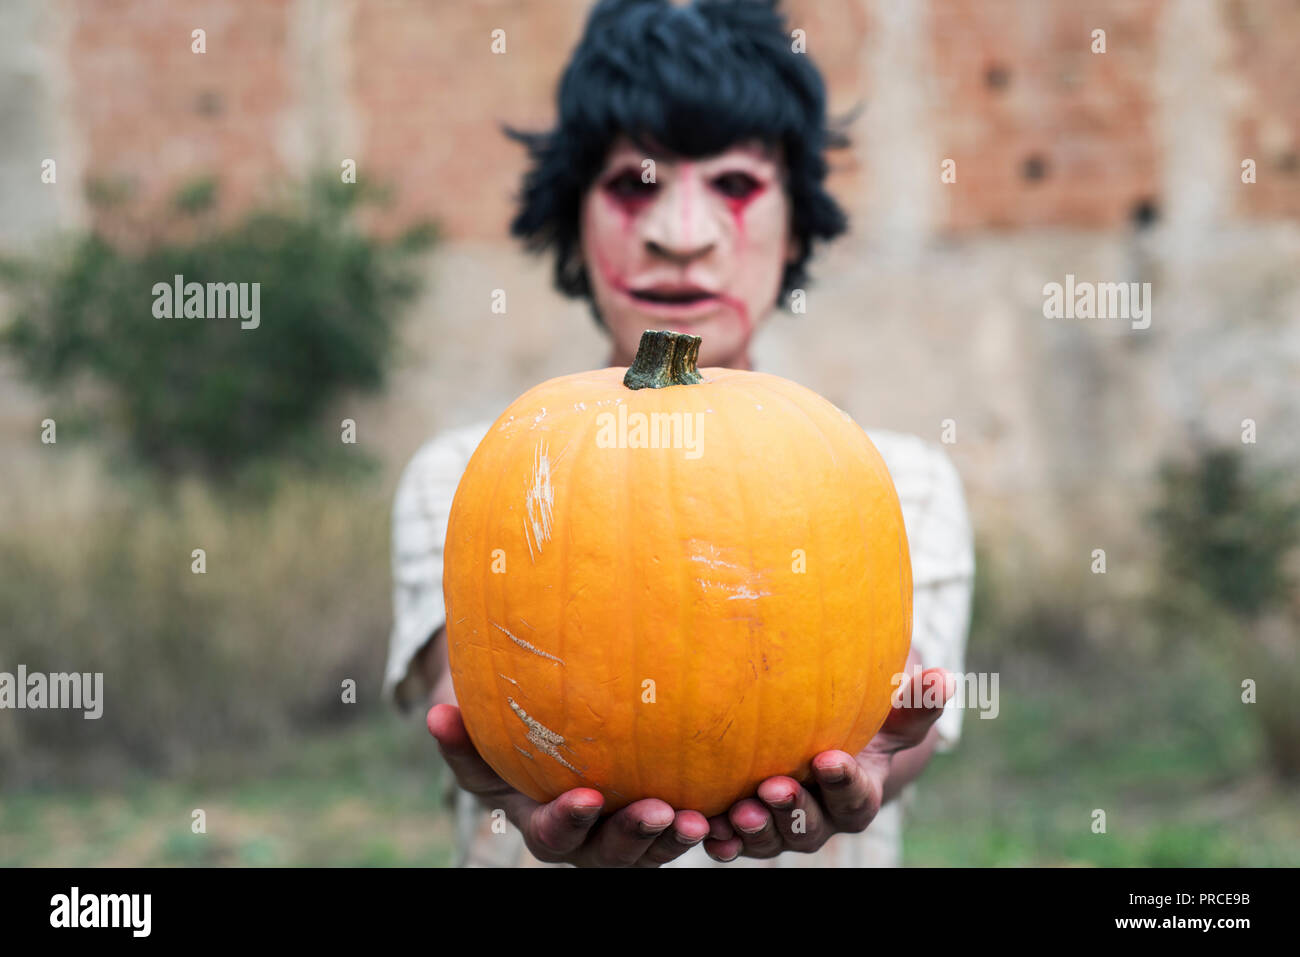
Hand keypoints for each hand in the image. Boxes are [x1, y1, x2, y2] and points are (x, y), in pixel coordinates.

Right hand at [427, 703, 710, 866]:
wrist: (552, 726)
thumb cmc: (509, 731)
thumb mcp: (481, 734)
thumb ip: (462, 733)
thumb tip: (436, 713)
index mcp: (542, 821)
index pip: (552, 834)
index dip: (568, 820)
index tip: (587, 795)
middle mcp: (587, 837)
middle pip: (609, 856)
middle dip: (635, 838)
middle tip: (660, 811)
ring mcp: (627, 831)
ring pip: (654, 852)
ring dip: (677, 838)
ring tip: (702, 818)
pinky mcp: (663, 814)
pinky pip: (687, 827)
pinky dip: (713, 823)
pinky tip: (737, 804)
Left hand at [702, 667, 954, 860]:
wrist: (823, 746)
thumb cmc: (862, 725)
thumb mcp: (889, 715)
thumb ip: (914, 702)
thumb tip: (942, 677)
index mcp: (858, 795)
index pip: (855, 796)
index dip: (843, 781)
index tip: (828, 758)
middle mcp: (821, 819)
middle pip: (810, 828)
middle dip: (792, 810)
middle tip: (772, 787)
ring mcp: (782, 828)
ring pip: (770, 841)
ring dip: (754, 830)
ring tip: (737, 811)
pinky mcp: (746, 828)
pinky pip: (733, 842)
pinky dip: (719, 839)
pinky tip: (702, 827)